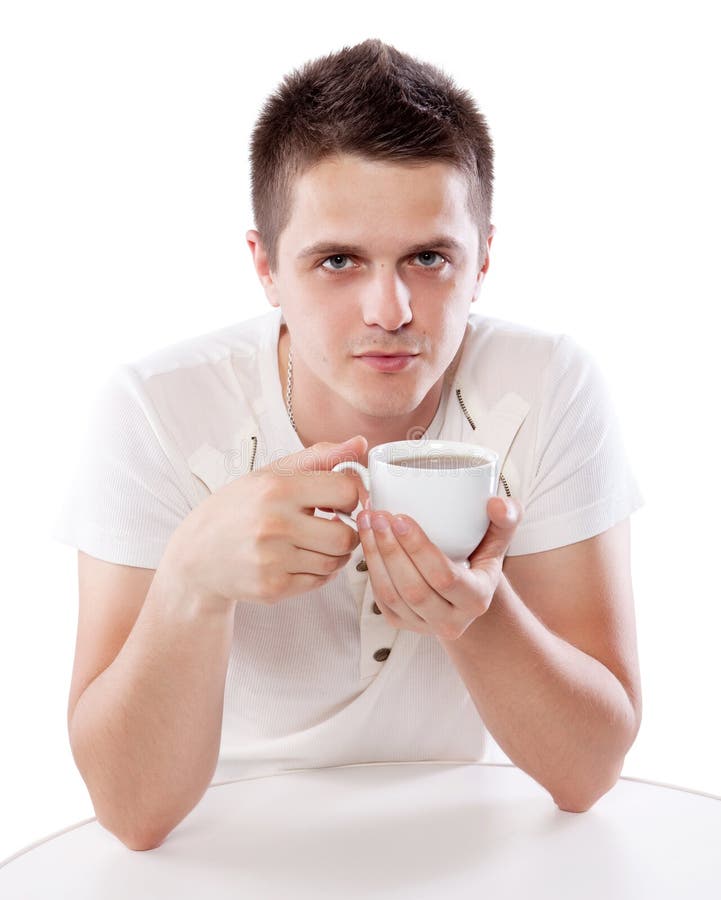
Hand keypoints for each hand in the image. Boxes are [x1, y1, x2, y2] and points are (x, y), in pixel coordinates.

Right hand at [163, 435, 368, 606]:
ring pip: (336, 562)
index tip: (341, 501)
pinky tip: (299, 559)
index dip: (351, 496)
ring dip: (334, 554)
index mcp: (277, 488)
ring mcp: (273, 560)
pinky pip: (320, 581)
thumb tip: (361, 444)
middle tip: (332, 525)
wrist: (196, 556)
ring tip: (314, 542)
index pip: (346, 491)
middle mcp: (275, 524)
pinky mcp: (273, 588)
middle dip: (346, 531)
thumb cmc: (238, 508)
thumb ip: (320, 457)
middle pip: (346, 535)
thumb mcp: (272, 474)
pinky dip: (318, 572)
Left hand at [357, 496, 522, 638]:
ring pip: (391, 594)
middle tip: (378, 515)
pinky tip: (367, 538)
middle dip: (390, 549)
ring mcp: (424, 627)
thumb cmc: (481, 556)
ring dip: (374, 555)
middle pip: (413, 588)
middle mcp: (452, 622)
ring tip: (367, 521)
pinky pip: (380, 598)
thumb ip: (506, 517)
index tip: (400, 517)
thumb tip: (494, 503)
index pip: (444, 577)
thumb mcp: (499, 537)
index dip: (419, 548)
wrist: (465, 591)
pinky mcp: (401, 624)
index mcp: (478, 600)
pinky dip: (371, 567)